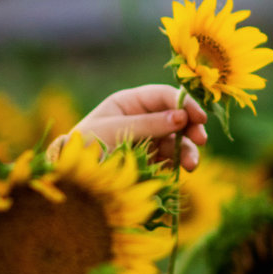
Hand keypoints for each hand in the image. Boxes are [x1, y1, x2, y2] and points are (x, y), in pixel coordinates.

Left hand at [73, 84, 207, 169]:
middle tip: (202, 140)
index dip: (184, 104)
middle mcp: (141, 118)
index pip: (163, 97)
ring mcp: (147, 140)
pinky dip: (178, 164)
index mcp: (130, 102)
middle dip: (191, 127)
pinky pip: (170, 159)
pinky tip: (180, 171)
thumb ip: (149, 124)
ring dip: (188, 150)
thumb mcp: (115, 130)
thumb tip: (182, 117)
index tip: (199, 117)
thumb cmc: (86, 145)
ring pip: (176, 140)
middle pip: (176, 117)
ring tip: (191, 165)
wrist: (70, 177)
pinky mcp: (149, 161)